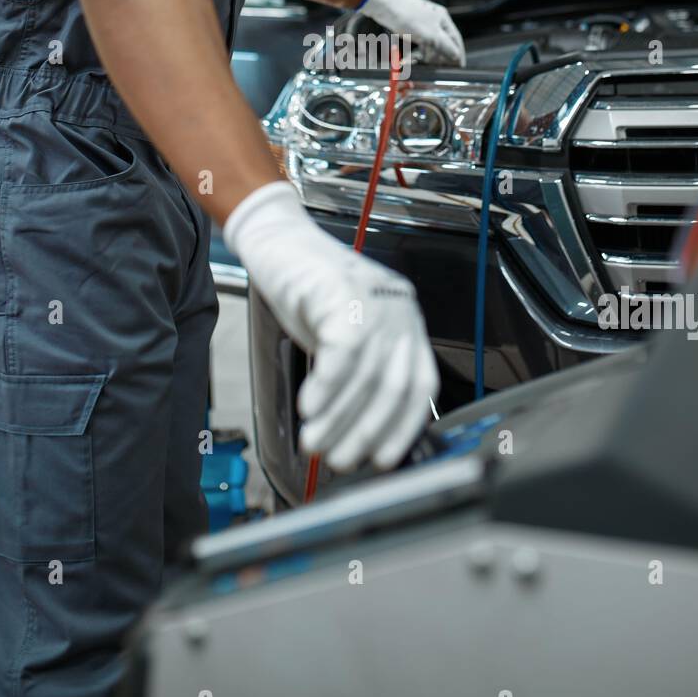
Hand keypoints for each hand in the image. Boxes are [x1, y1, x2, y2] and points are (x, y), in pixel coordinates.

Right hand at [224, 182, 438, 470]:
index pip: (420, 385)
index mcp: (406, 323)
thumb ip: (357, 374)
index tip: (382, 457)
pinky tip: (309, 406)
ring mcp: (376, 297)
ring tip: (314, 440)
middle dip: (364, 430)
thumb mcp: (342, 336)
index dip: (403, 427)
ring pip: (366, 373)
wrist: (277, 239)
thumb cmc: (309, 289)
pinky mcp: (345, 290)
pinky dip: (326, 386)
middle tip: (338, 457)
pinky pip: (343, 350)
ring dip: (338, 417)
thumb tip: (358, 431)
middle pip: (393, 384)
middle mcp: (400, 309)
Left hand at [360, 0, 465, 66]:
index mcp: (442, 18)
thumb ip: (446, 46)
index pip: (455, 39)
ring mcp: (421, 23)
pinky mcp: (410, 27)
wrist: (383, 6)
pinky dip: (414, 52)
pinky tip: (409, 58)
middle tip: (436, 67)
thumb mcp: (430, 35)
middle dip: (439, 56)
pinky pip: (417, 43)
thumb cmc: (406, 15)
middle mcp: (434, 20)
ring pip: (428, 44)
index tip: (458, 66)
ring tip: (420, 63)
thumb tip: (457, 55)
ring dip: (425, 55)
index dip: (457, 54)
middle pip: (442, 42)